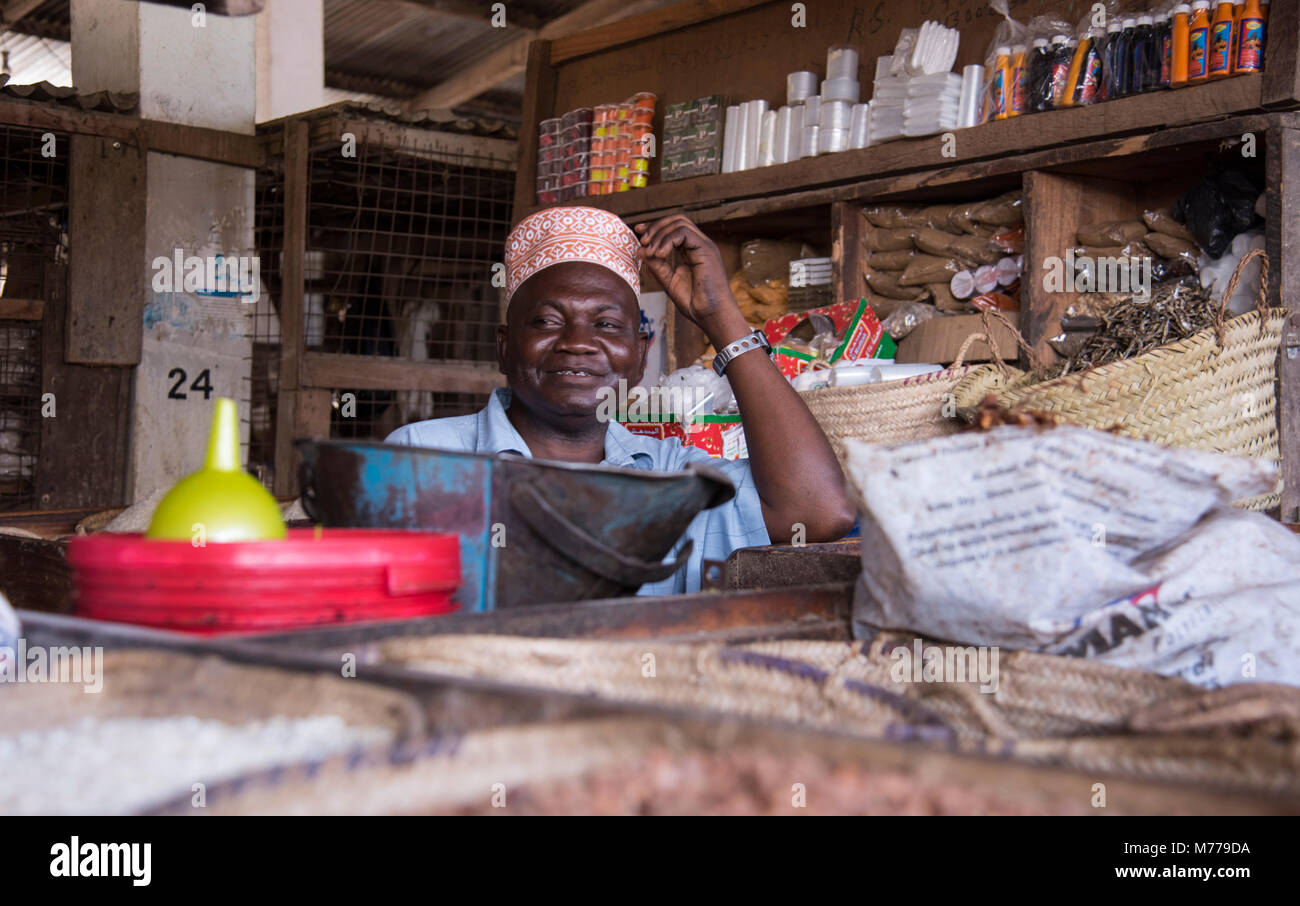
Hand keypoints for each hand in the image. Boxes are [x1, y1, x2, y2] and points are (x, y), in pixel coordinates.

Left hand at [634, 216, 744, 341]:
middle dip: (656, 226)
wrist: (712, 316)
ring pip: (680, 223)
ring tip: (651, 252)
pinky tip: (660, 254)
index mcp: (692, 251)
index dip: (655, 227)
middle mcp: (699, 245)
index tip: (639, 232)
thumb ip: (657, 266)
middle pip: (676, 220)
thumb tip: (641, 251)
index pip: (674, 228)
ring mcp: (704, 246)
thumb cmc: (695, 303)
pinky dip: (668, 240)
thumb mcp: (669, 282)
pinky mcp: (706, 249)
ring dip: (660, 235)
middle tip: (643, 241)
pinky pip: (684, 233)